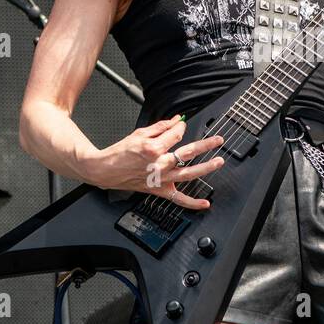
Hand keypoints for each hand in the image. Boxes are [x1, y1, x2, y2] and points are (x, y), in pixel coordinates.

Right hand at [83, 115, 223, 209]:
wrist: (105, 170)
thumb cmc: (119, 152)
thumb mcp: (139, 134)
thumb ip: (161, 127)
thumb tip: (177, 120)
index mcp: (153, 148)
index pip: (176, 135)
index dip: (181, 127)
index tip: (182, 124)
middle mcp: (159, 164)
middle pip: (187, 153)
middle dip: (205, 145)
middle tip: (218, 140)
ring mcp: (160, 179)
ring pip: (188, 174)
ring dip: (206, 168)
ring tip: (219, 161)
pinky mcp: (158, 190)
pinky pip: (178, 199)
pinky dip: (192, 203)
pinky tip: (205, 203)